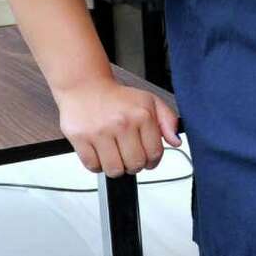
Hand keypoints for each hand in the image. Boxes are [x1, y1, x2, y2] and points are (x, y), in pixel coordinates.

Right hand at [55, 80, 179, 176]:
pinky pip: (92, 166)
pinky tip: (101, 155)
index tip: (148, 160)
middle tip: (130, 158)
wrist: (85, 86)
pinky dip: (97, 166)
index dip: (153, 162)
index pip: (154, 153)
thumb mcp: (150, 102)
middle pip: (135, 164)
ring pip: (114, 169)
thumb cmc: (117, 97)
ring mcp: (99, 132)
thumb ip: (168, 121)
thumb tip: (176, 142)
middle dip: (135, 166)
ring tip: (116, 158)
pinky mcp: (80, 137)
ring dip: (117, 169)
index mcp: (142, 116)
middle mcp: (121, 124)